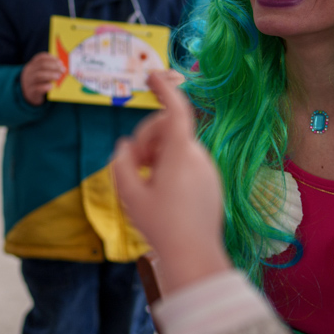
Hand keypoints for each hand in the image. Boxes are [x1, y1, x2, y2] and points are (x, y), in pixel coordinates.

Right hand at [20, 53, 64, 105]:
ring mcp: (29, 82)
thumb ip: (49, 69)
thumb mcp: (41, 73)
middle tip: (63, 70)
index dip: (51, 59)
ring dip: (50, 75)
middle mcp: (29, 72)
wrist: (29, 95)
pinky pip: (37, 88)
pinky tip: (51, 86)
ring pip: (39, 76)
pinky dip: (45, 86)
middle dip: (54, 66)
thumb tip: (62, 67)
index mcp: (32, 65)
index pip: (41, 58)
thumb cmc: (38, 83)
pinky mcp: (31, 92)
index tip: (60, 62)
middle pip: (41, 65)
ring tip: (58, 77)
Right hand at [112, 71, 231, 295]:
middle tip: (133, 164)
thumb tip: (125, 148)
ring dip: (157, 155)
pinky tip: (160, 193)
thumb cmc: (161, 226)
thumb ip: (122, 164)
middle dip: (147, 138)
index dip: (163, 89)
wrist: (193, 256)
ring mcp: (208, 170)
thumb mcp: (129, 195)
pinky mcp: (211, 183)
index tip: (151, 76)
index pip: (175, 109)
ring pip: (177, 147)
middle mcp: (198, 156)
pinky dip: (170, 167)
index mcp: (180, 154)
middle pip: (169, 129)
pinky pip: (187, 163)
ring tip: (145, 183)